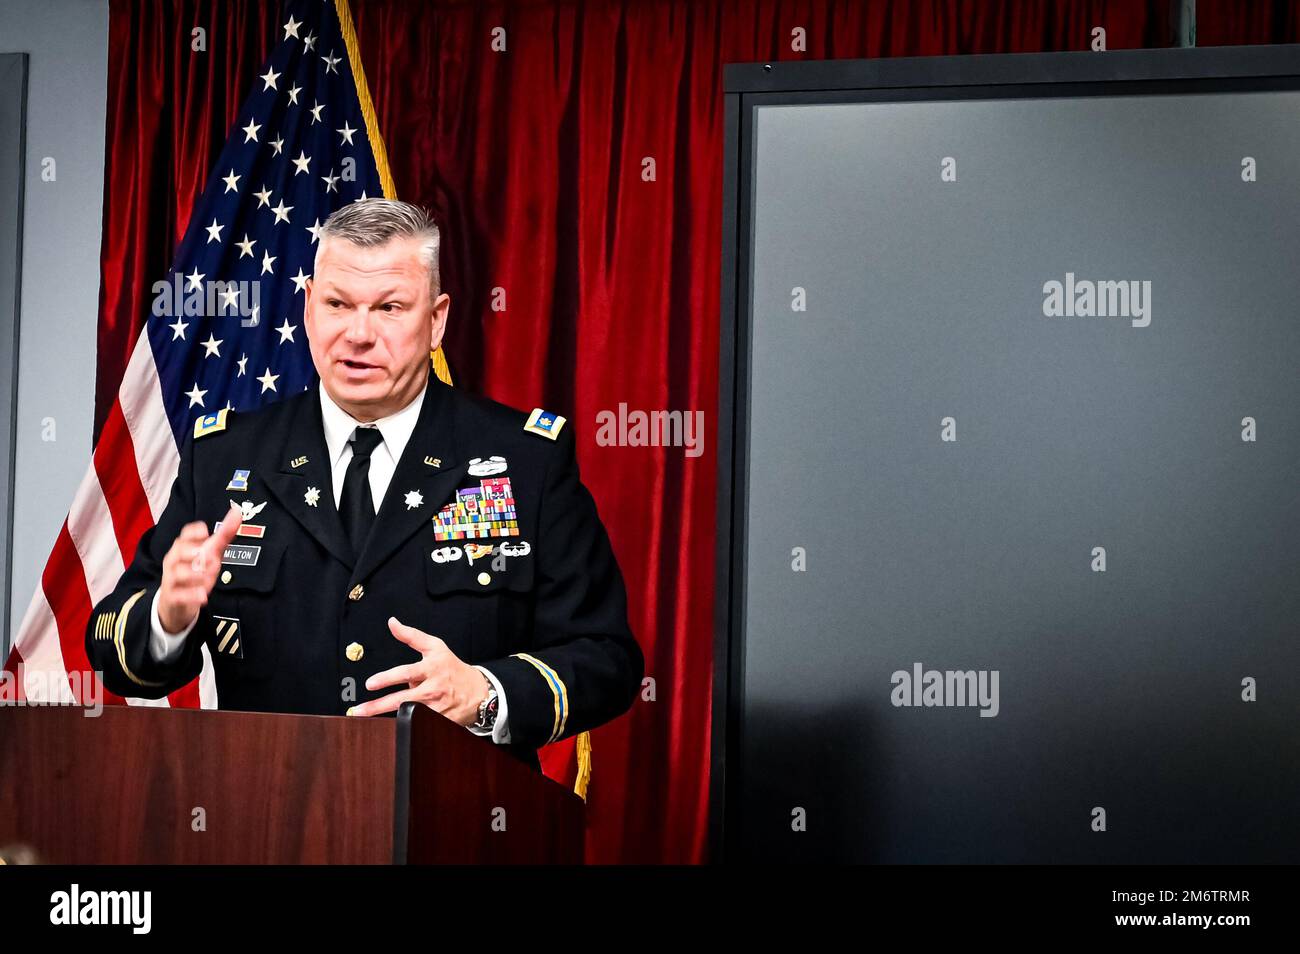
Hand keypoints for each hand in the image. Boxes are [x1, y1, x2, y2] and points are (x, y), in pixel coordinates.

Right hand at [157, 503, 242, 633]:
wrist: (178, 601)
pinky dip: (190, 596)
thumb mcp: (211, 552)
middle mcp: (175, 561)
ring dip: (194, 576)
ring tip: (209, 579)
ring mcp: (172, 579)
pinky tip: (203, 596)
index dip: (193, 532)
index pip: (185, 535)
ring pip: (178, 574)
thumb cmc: (196, 571)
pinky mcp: (173, 597)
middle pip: (178, 551)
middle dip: (193, 553)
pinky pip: (178, 595)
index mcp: (184, 547)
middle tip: (211, 557)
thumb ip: (224, 534)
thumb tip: (238, 512)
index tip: (205, 532)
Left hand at [349, 617, 490, 724]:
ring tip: (366, 717)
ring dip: (386, 716)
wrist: (477, 691)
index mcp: (431, 668)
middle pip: (402, 699)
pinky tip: (390, 725)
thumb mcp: (435, 647)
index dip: (387, 678)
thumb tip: (392, 623)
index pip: (406, 673)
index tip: (370, 683)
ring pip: (407, 713)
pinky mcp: (438, 721)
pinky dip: (404, 724)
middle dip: (378, 706)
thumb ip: (411, 635)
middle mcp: (432, 688)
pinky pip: (417, 723)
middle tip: (360, 709)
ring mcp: (435, 707)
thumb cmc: (452, 668)